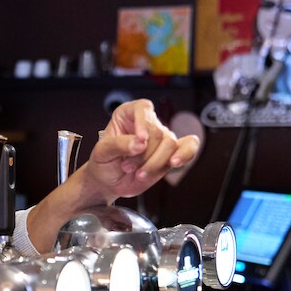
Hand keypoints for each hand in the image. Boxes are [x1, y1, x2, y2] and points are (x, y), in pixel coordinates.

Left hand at [85, 99, 199, 200]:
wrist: (108, 181)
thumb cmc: (103, 162)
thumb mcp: (102, 152)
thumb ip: (119, 145)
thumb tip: (141, 143)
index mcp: (128, 114)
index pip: (142, 108)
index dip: (143, 122)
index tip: (140, 139)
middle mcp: (147, 123)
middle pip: (157, 132)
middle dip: (143, 154)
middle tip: (127, 167)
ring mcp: (160, 138)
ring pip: (170, 144)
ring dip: (154, 163)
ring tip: (139, 174)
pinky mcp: (171, 153)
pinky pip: (189, 146)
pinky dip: (186, 153)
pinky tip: (175, 162)